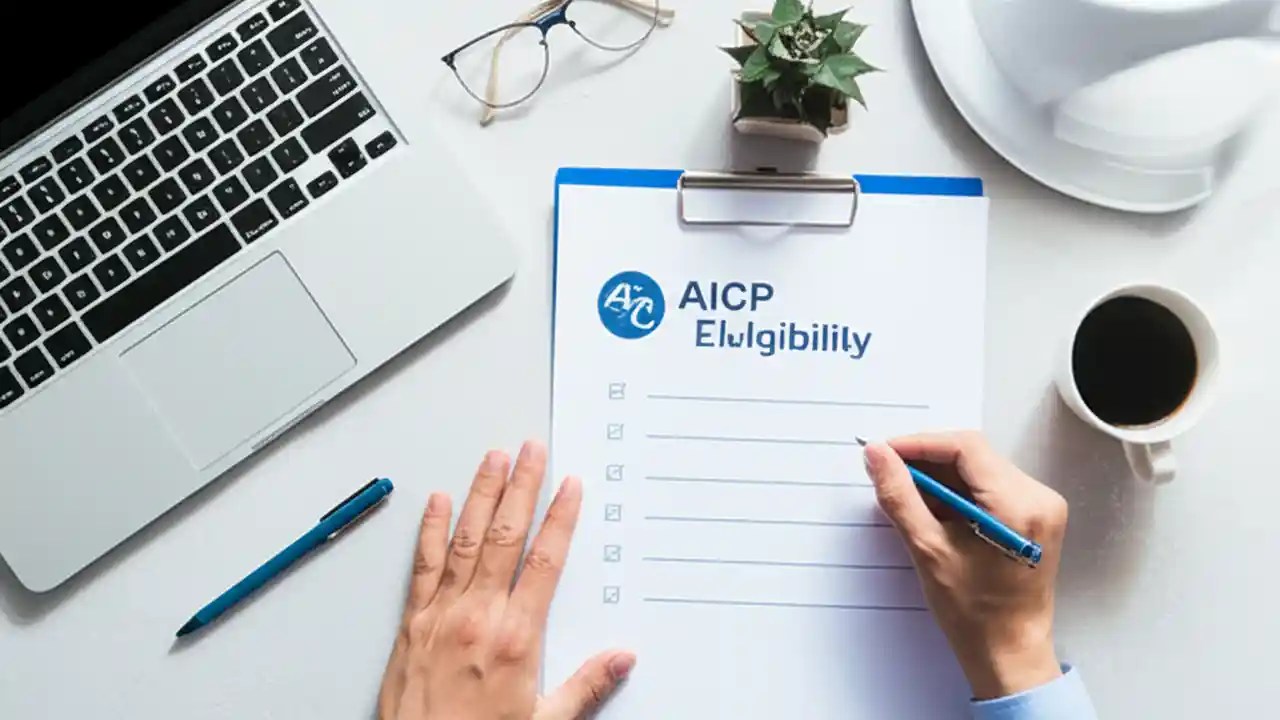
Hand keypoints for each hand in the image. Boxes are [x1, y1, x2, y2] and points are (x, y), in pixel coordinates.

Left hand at [377, 442, 635, 719]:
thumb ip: (585, 686)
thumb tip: (622, 659)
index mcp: (515, 638)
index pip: (545, 562)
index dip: (560, 519)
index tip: (570, 488)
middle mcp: (477, 617)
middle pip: (505, 537)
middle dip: (522, 488)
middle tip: (532, 451)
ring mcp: (440, 615)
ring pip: (466, 540)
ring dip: (481, 494)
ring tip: (493, 459)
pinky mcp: (411, 624)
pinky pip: (424, 565)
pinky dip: (432, 530)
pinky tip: (439, 503)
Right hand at [863, 432, 1068, 699]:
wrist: (1009, 651)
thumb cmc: (975, 613)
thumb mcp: (928, 550)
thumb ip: (900, 496)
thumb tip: (878, 455)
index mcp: (1020, 505)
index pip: (965, 448)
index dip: (919, 443)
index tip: (885, 452)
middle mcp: (1039, 498)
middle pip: (973, 456)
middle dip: (927, 461)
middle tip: (889, 474)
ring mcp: (1040, 506)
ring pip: (978, 469)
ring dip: (940, 477)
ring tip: (908, 498)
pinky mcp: (1033, 516)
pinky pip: (988, 486)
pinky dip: (956, 492)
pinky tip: (933, 510)